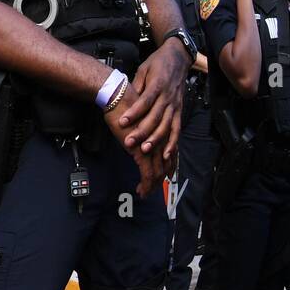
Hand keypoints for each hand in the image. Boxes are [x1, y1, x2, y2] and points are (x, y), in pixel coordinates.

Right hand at [103, 82, 165, 196]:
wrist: (118, 97)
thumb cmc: (125, 103)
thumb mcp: (138, 114)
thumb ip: (142, 123)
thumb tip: (138, 129)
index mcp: (162, 129)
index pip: (171, 152)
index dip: (170, 166)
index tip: (166, 175)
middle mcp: (161, 139)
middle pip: (166, 165)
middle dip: (161, 179)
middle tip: (153, 189)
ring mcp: (153, 146)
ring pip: (158, 172)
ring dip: (151, 185)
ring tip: (144, 192)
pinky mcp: (142, 151)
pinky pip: (147, 172)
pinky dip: (145, 184)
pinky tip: (140, 189)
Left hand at [121, 41, 188, 161]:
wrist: (178, 57)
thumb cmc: (158, 63)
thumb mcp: (143, 69)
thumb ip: (136, 85)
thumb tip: (126, 98)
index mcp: (158, 85)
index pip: (145, 101)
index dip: (134, 113)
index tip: (122, 122)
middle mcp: (168, 97)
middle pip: (155, 117)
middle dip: (142, 131)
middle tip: (129, 142)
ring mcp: (175, 105)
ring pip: (166, 125)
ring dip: (156, 139)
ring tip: (144, 149)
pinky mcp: (180, 111)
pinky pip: (177, 128)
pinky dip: (173, 142)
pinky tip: (166, 154)